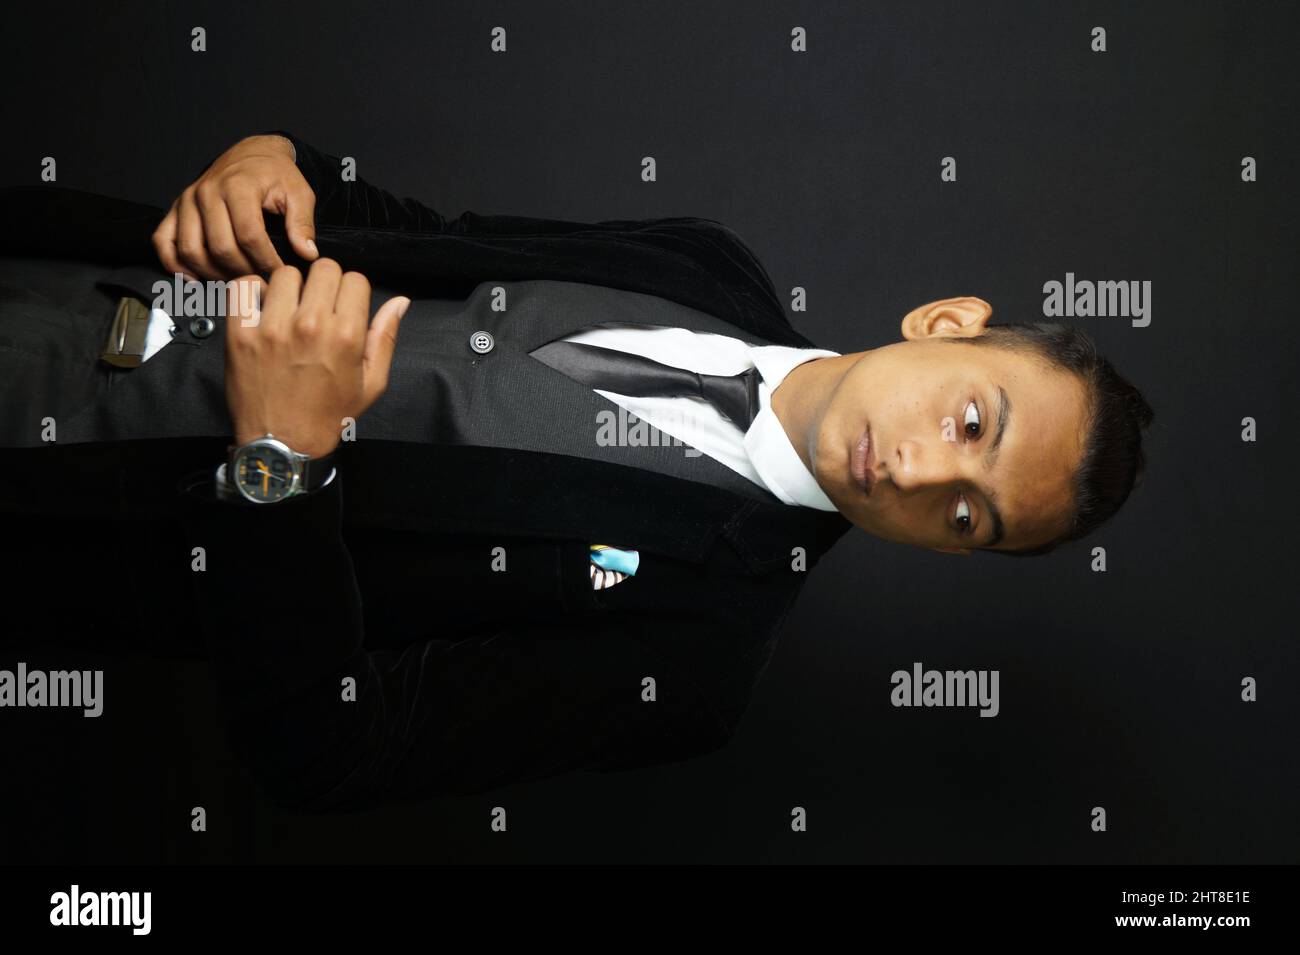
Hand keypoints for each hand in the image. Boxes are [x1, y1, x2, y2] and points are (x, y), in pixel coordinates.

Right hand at [154, 134, 318, 280]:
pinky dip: (175, 265)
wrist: (251, 154)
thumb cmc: (276, 175)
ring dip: (213, 274)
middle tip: (262, 282)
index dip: (266, 262)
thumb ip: (302, 223)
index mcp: (238, 186)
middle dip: (243, 272)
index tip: (281, 274)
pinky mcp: (176, 210)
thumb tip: (307, 253)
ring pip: (190, 250)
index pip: (250, 236)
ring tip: (237, 282)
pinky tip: (196, 279)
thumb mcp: (299, 193)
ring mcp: (187, 201)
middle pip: (220, 247)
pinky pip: (164, 242)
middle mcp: (206, 192)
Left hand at [225, 260, 409, 458]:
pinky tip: (262, 308)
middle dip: (326, 284)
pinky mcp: (241, 334)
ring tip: (290, 309)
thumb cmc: (328, 416)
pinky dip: (252, 292)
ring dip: (291, 287)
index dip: (352, 291)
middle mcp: (311, 325)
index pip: (355, 279)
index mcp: (347, 335)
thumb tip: (400, 302)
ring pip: (286, 273)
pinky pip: (243, 287)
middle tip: (319, 305)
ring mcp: (273, 327)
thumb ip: (384, 338)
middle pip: (324, 269)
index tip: (344, 306)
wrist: (283, 446)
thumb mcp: (371, 384)